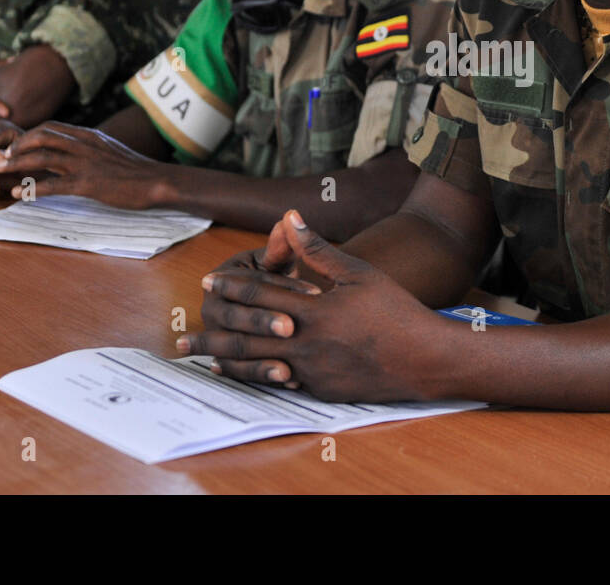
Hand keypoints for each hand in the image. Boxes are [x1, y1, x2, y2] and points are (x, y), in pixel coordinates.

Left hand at [0, 121, 163, 207]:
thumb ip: (89, 148)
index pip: (50, 127)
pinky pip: (53, 184)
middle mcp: (83, 145)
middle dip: (16, 146)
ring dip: (16, 165)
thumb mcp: (109, 150)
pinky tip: (18, 196)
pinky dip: (32, 189)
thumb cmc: (134, 169)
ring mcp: (84, 163)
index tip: (14, 147)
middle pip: (40, 137)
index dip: (27, 136)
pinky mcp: (87, 183)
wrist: (156, 181)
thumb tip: (73, 152)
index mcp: (88, 136)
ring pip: (41, 157)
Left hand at [182, 210, 446, 401]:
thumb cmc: (395, 310)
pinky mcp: (322, 390)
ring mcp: (313, 371)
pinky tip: (245, 374)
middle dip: (214, 332)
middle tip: (186, 334)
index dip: (232, 287)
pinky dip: (256, 378)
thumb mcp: (359, 273)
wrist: (424, 358)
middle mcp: (307, 343)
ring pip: (258, 366)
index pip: (261, 295)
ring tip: (204, 357)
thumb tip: (290, 218)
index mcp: (314, 310)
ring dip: (227, 360)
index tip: (207, 283)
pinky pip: (281, 384)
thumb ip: (318, 249)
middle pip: (247, 336)